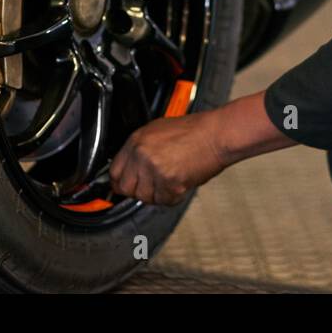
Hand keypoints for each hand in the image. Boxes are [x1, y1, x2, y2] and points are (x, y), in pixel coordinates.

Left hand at [108, 109, 226, 204]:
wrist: (216, 134)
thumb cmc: (194, 131)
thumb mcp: (158, 131)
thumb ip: (140, 150)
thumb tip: (131, 168)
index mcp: (137, 140)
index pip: (115, 171)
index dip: (121, 182)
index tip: (126, 186)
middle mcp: (142, 154)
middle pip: (126, 188)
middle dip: (139, 190)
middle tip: (154, 185)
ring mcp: (154, 168)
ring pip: (144, 197)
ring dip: (157, 194)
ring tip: (172, 178)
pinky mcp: (169, 182)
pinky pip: (163, 201)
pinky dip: (173, 196)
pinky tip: (181, 182)